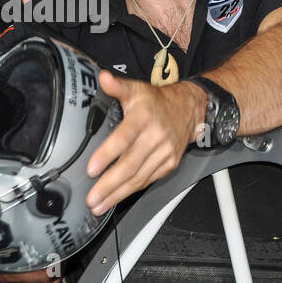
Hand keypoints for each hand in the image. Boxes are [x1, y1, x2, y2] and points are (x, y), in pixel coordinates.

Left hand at [84, 71, 205, 216]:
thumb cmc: (157, 102)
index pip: (124, 138)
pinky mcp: (169, 164)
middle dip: (109, 184)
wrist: (190, 110)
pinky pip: (148, 181)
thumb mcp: (137, 89)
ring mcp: (164, 153)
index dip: (107, 154)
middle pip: (130, 165)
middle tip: (92, 197)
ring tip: (99, 204)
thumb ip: (117, 86)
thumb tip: (103, 78)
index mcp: (144, 118)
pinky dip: (131, 191)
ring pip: (139, 178)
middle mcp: (155, 137)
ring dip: (117, 194)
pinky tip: (116, 198)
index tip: (92, 168)